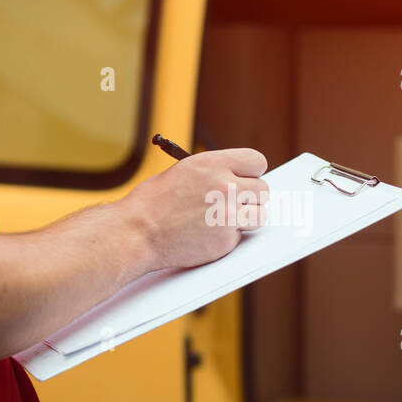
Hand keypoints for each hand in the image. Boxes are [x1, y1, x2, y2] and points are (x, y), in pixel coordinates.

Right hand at [120, 147, 268, 271]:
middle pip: (263, 190)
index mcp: (214, 163)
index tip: (246, 180)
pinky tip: (207, 235)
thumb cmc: (155, 202)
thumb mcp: (186, 171)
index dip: (251, 173)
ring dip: (246, 219)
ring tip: (222, 220)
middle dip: (250, 198)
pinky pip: (242, 237)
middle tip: (233, 204)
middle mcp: (225, 186)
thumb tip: (240, 178)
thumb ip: (215, 172)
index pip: (257, 162)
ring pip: (260, 215)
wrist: (138, 231)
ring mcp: (228, 213)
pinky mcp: (226, 239)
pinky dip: (229, 238)